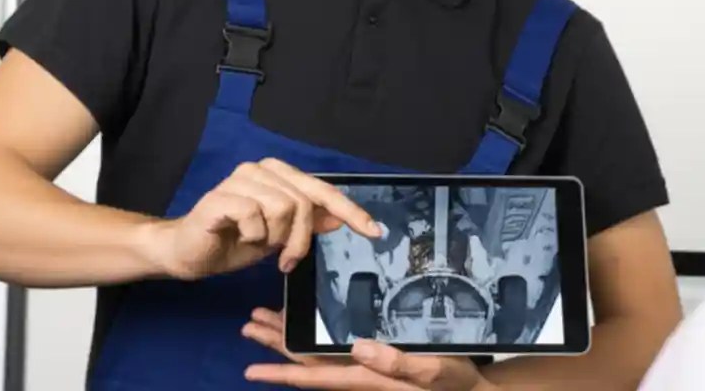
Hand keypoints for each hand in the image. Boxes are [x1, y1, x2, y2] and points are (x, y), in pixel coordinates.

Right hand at [143, 158, 380, 279]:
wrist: (190, 252)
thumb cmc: (235, 240)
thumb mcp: (280, 236)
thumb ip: (308, 223)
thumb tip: (339, 218)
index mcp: (280, 175)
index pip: (324, 190)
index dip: (351, 211)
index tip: (373, 231)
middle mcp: (262, 170)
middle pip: (305, 203)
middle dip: (301, 238)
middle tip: (288, 260)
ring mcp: (240, 180)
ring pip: (284, 209)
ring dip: (276, 239)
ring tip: (260, 246)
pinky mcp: (221, 196)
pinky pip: (255, 215)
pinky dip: (254, 236)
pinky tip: (242, 238)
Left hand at [242, 308, 495, 390]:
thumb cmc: (454, 382)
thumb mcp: (433, 370)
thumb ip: (398, 363)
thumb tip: (358, 348)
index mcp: (366, 378)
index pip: (314, 374)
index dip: (281, 370)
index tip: (250, 368)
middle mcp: (360, 375)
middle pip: (308, 361)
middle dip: (277, 343)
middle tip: (249, 324)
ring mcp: (367, 369)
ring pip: (318, 354)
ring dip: (291, 338)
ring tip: (266, 321)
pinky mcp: (378, 361)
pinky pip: (335, 350)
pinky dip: (316, 337)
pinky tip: (312, 328)